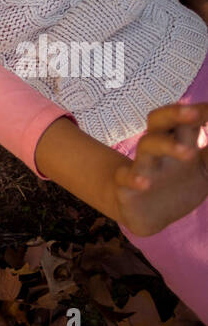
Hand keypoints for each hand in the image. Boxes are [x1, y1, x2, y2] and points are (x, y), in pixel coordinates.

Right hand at [113, 103, 207, 236]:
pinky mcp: (127, 186)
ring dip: (166, 144)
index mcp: (178, 141)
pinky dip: (133, 178)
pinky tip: (144, 182)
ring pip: (147, 145)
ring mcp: (142, 165)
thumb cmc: (177, 184)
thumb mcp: (205, 172)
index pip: (187, 119)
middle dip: (176, 113)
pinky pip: (126, 178)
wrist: (147, 214)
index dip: (201, 111)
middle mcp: (159, 149)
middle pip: (160, 120)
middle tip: (196, 113)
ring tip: (188, 152)